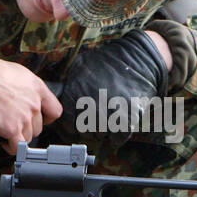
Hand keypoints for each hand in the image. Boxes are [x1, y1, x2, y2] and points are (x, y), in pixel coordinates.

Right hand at [0, 55, 62, 152]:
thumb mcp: (17, 72)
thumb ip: (26, 86)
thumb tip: (24, 93)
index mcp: (37, 88)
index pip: (55, 110)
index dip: (46, 118)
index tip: (40, 119)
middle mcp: (34, 104)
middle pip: (38, 126)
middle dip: (27, 127)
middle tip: (14, 123)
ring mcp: (24, 117)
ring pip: (28, 137)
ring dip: (17, 136)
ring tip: (5, 130)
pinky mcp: (12, 129)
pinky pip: (18, 146)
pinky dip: (11, 147)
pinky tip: (5, 142)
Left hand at [52, 30, 168, 149]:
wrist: (138, 57)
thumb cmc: (109, 61)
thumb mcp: (81, 66)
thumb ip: (68, 84)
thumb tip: (59, 98)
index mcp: (76, 94)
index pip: (69, 123)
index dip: (75, 124)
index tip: (81, 122)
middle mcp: (90, 105)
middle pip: (85, 131)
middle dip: (90, 128)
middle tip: (98, 119)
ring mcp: (109, 113)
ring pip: (101, 135)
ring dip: (104, 132)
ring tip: (110, 118)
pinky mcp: (127, 118)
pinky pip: (117, 138)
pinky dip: (117, 137)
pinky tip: (119, 126)